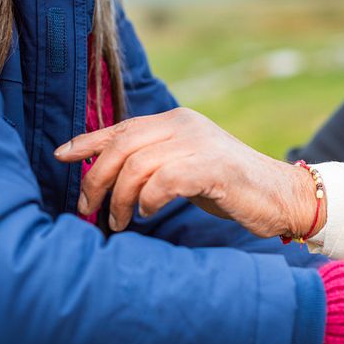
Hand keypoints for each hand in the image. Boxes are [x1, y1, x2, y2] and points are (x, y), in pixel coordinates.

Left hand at [54, 108, 318, 235]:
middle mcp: (185, 126)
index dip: (87, 142)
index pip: (121, 127)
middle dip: (96, 181)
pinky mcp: (213, 168)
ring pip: (137, 166)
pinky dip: (148, 200)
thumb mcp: (187, 166)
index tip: (61, 157)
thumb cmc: (231, 187)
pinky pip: (163, 181)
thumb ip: (155, 163)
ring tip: (120, 222)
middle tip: (89, 210)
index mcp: (177, 121)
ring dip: (120, 199)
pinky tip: (148, 213)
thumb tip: (109, 177)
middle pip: (121, 147)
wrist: (282, 196)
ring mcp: (200, 145)